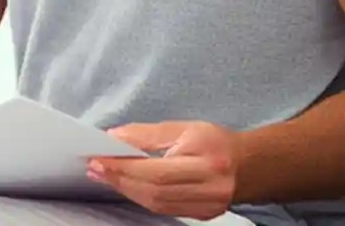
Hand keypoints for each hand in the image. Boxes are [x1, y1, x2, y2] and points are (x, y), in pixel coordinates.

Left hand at [91, 121, 239, 220]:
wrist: (249, 166)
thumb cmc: (215, 142)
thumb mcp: (184, 128)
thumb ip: (148, 133)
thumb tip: (114, 137)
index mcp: (208, 161)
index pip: (157, 170)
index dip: (124, 167)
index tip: (98, 158)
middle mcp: (211, 187)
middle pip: (155, 190)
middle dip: (120, 179)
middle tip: (95, 168)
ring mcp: (209, 205)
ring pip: (157, 203)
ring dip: (127, 189)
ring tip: (105, 176)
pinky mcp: (204, 215)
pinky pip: (165, 209)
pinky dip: (142, 197)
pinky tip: (126, 186)